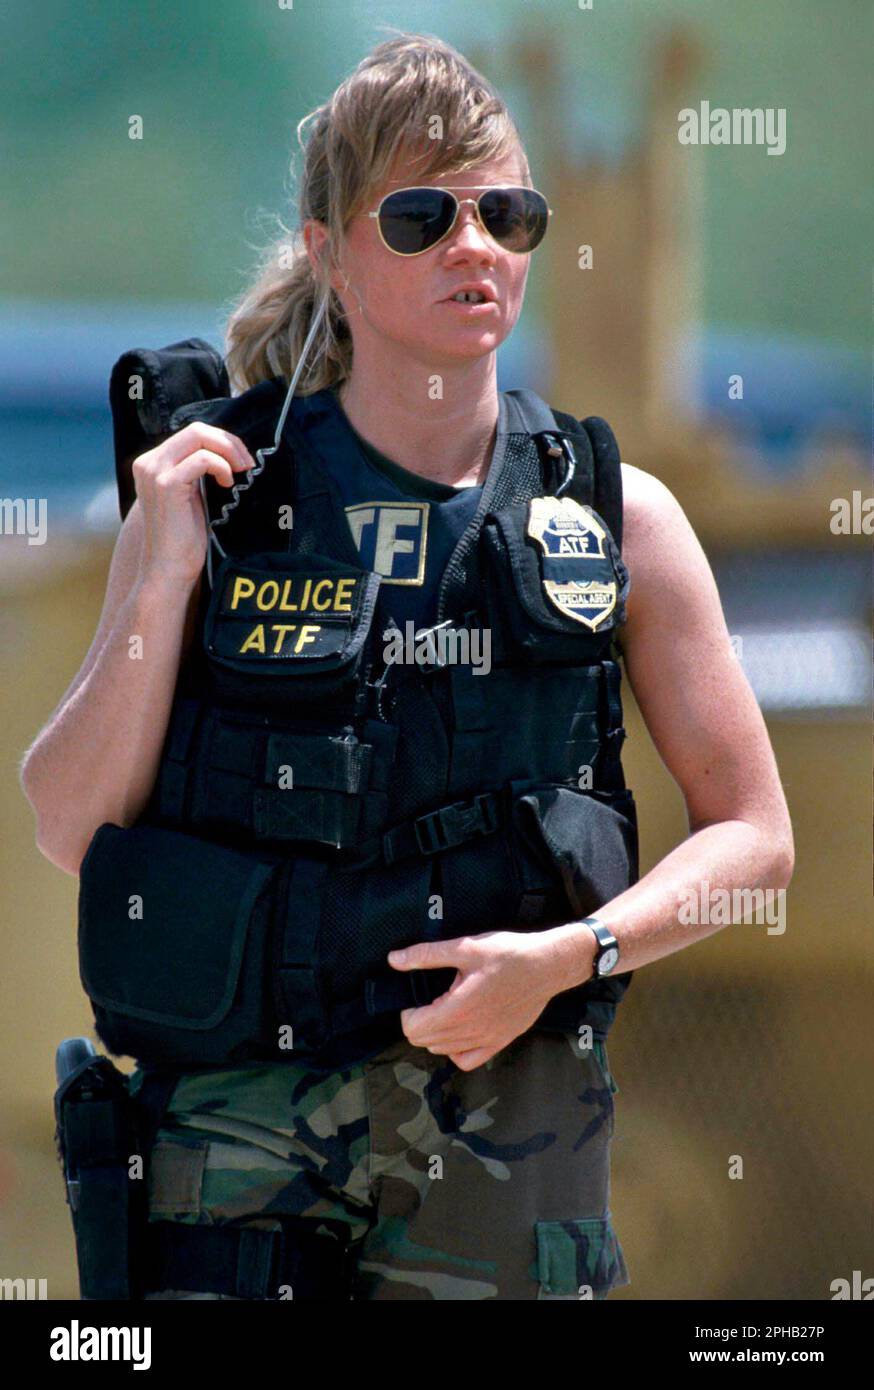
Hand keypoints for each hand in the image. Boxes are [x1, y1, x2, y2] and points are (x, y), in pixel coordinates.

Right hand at [133, 422, 255, 585]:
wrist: (169, 568)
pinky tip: (227, 483)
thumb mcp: (191, 495)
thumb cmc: (184, 537)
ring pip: (199, 437)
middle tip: (247, 463)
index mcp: (152, 463)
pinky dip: (221, 466)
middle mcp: (148, 462)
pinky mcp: (166, 484)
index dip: (221, 441)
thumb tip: (227, 450)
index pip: (191, 433)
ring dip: (228, 451)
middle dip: (228, 442)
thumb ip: (197, 470)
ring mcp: (154, 471)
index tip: (241, 459)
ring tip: (241, 471)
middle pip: (196, 429)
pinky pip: (203, 459)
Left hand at [387, 928, 573, 1070]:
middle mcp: (470, 1031)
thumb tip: (394, 960)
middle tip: (432, 1000)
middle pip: (425, 1042)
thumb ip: (425, 955)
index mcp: (458, 1009)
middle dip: (420, 1022)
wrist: (547, 965)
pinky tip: (460, 1030)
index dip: (408, 1013)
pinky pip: (467, 1061)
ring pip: (443, 1051)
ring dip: (436, 1034)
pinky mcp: (499, 1043)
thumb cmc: (508, 954)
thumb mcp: (464, 948)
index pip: (413, 1028)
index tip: (416, 998)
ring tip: (447, 1009)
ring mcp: (486, 1040)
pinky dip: (456, 1050)